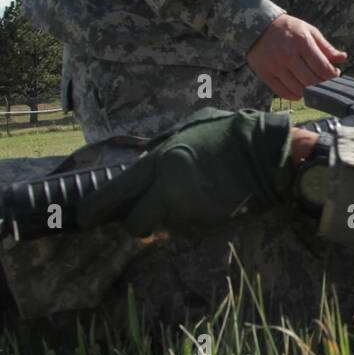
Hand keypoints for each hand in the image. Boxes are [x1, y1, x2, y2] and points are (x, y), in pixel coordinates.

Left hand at [78, 109, 294, 236]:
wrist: (269, 153)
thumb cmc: (228, 134)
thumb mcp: (188, 127)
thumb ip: (159, 146)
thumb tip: (139, 162)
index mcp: (159, 160)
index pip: (115, 194)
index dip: (95, 209)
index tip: (84, 217)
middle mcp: (168, 188)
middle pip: (136, 224)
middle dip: (135, 223)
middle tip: (137, 218)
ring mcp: (190, 209)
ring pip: (165, 227)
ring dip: (169, 219)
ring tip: (189, 198)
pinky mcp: (209, 224)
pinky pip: (189, 227)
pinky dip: (191, 219)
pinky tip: (206, 201)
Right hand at [247, 14, 346, 101]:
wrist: (258, 26)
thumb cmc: (288, 29)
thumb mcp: (309, 31)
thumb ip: (326, 47)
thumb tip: (343, 58)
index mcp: (301, 42)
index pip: (322, 67)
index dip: (332, 75)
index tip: (335, 74)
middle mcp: (287, 55)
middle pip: (311, 81)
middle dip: (323, 84)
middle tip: (325, 81)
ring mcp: (275, 66)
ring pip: (298, 89)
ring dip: (310, 91)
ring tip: (313, 84)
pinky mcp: (265, 75)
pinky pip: (284, 93)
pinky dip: (295, 95)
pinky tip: (300, 90)